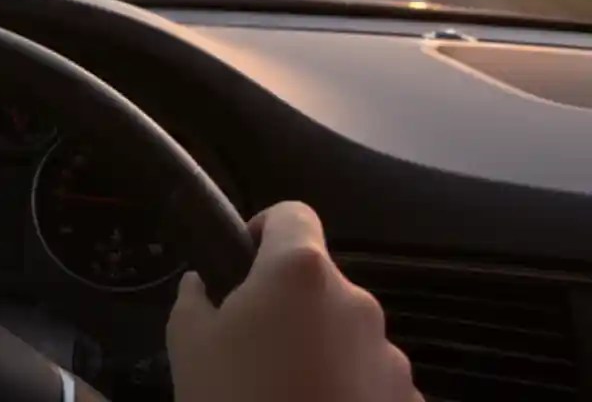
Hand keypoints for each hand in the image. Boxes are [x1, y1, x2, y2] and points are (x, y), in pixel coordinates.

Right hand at [167, 201, 422, 401]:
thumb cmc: (232, 399)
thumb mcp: (186, 345)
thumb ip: (195, 299)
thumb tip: (205, 285)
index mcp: (299, 272)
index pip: (293, 214)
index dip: (264, 229)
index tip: (242, 263)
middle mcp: (355, 301)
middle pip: (319, 282)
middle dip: (288, 305)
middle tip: (250, 348)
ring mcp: (390, 354)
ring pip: (346, 333)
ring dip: (320, 350)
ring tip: (284, 393)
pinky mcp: (409, 400)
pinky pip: (370, 380)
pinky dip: (347, 391)